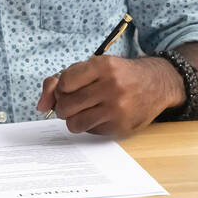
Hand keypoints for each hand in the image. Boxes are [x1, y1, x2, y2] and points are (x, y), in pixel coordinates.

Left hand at [36, 54, 184, 136]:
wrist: (157, 84)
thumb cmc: (119, 74)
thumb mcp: (94, 66)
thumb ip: (61, 79)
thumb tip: (40, 105)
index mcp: (104, 66)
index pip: (63, 83)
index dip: (62, 88)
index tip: (70, 87)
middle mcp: (111, 86)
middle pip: (66, 106)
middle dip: (64, 106)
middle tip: (73, 102)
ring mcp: (117, 108)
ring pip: (74, 123)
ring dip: (74, 119)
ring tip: (84, 111)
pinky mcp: (120, 125)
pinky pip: (89, 131)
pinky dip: (90, 125)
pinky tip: (100, 115)